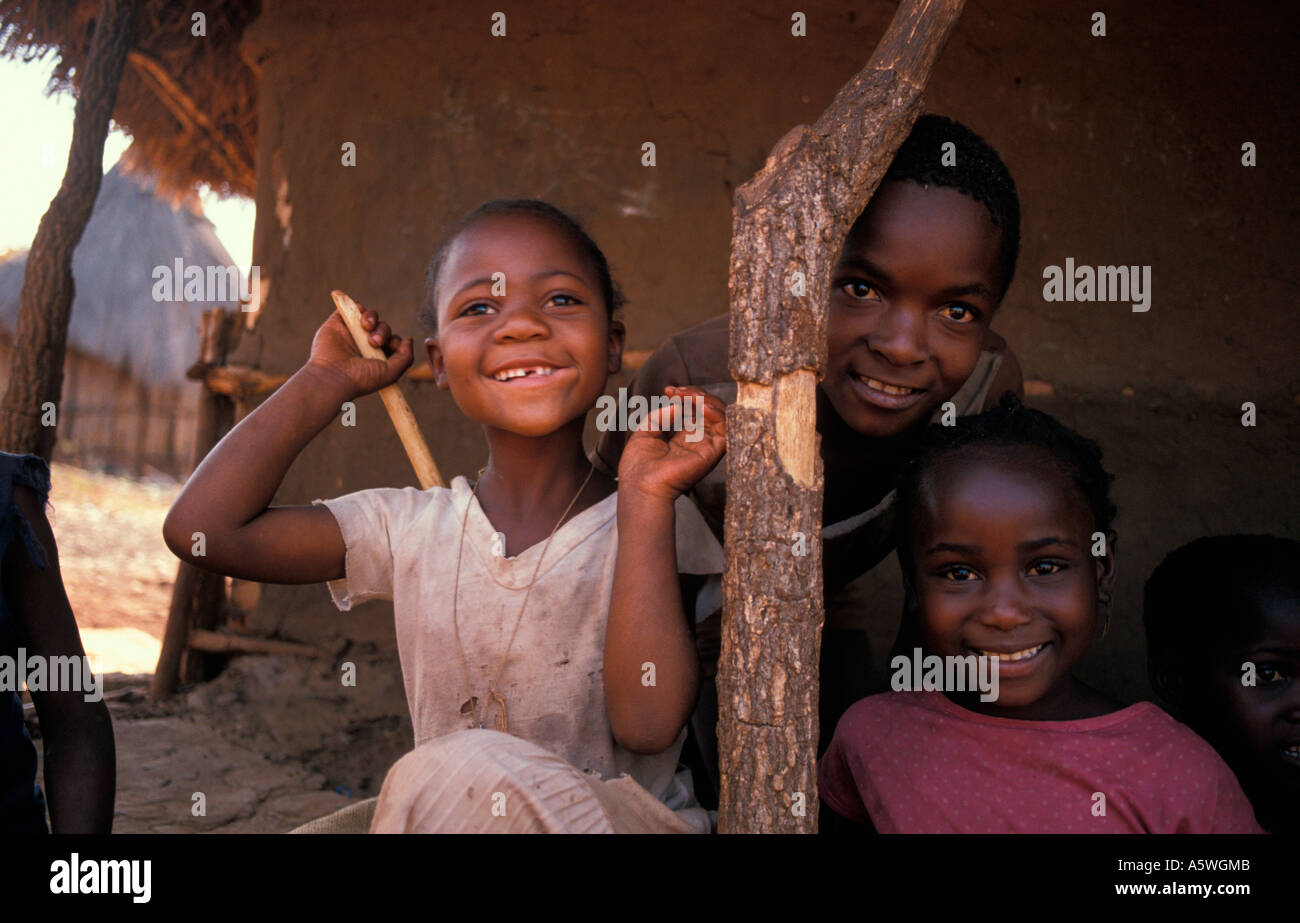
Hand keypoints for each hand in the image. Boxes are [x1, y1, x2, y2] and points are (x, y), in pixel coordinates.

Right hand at [305, 307, 414, 397]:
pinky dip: (357, 306)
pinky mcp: (337, 323)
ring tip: (367, 326)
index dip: (394, 340)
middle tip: (374, 342)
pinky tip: (360, 315)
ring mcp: (350, 333)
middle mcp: (364, 344)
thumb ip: (406, 357)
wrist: (334, 375)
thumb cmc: (362, 378)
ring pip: (369, 316)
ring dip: (372, 318)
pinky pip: (349, 307)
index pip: (392, 341)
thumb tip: (408, 339)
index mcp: (376, 357)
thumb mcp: (392, 373)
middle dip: (383, 332)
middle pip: (383, 327)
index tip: (392, 346)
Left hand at [618, 386, 725, 500]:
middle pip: (710, 410)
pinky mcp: (712, 453)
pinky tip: (702, 407)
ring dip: (706, 400)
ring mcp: (706, 447)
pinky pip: (726, 429)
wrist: (640, 485)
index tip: (668, 391)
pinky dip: (718, 413)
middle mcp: (698, 442)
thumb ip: (661, 416)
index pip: (696, 411)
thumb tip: (678, 405)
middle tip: (677, 392)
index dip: (686, 396)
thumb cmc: (638, 465)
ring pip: (721, 416)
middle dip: (695, 394)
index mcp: (683, 438)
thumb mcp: (645, 432)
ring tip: (688, 396)